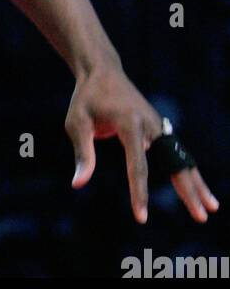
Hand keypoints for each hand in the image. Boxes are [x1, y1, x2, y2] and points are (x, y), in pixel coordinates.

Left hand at [66, 65, 218, 222]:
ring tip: (211, 208)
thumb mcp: (76, 122)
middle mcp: (149, 125)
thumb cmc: (86, 98)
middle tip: (201, 217)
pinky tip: (200, 189)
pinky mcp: (160, 127)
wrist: (102, 71)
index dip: (139, 193)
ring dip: (197, 183)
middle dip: (187, 191)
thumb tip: (78, 184)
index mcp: (129, 123)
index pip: (137, 165)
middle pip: (172, 162)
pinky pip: (177, 152)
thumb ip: (83, 153)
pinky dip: (190, 171)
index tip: (141, 217)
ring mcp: (158, 125)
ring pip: (181, 158)